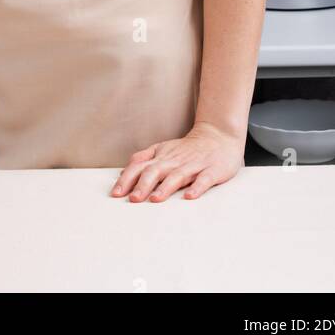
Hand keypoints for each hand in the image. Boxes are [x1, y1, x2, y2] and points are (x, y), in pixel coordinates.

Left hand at [110, 121, 245, 202]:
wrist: (218, 135)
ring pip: (177, 176)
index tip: (116, 194)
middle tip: (133, 199)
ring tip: (155, 199)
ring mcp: (193, 165)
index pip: (140, 166)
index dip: (127, 179)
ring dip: (165, 187)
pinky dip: (197, 188)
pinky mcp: (212, 170)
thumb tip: (124, 171)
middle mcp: (175, 160)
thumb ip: (144, 159)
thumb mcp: (162, 148)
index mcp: (161, 156)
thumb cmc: (187, 148)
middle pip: (155, 171)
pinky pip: (204, 179)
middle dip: (143, 185)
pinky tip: (189, 196)